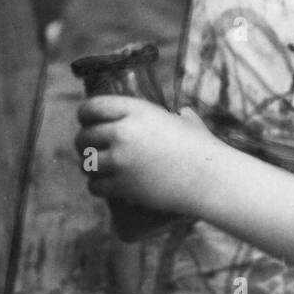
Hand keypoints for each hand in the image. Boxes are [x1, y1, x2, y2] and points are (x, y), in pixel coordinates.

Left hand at [74, 95, 215, 212]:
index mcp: (136, 110)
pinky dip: (96, 186)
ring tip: (93, 167)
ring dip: (87, 165)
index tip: (85, 119)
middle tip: (89, 147)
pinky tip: (99, 185)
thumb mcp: (187, 123)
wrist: (210, 178)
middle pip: (85, 136)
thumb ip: (180, 117)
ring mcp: (121, 160)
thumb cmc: (203, 149)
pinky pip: (95, 186)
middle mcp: (123, 132)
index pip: (93, 107)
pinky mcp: (123, 185)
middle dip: (83, 142)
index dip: (84, 113)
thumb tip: (184, 113)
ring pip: (87, 162)